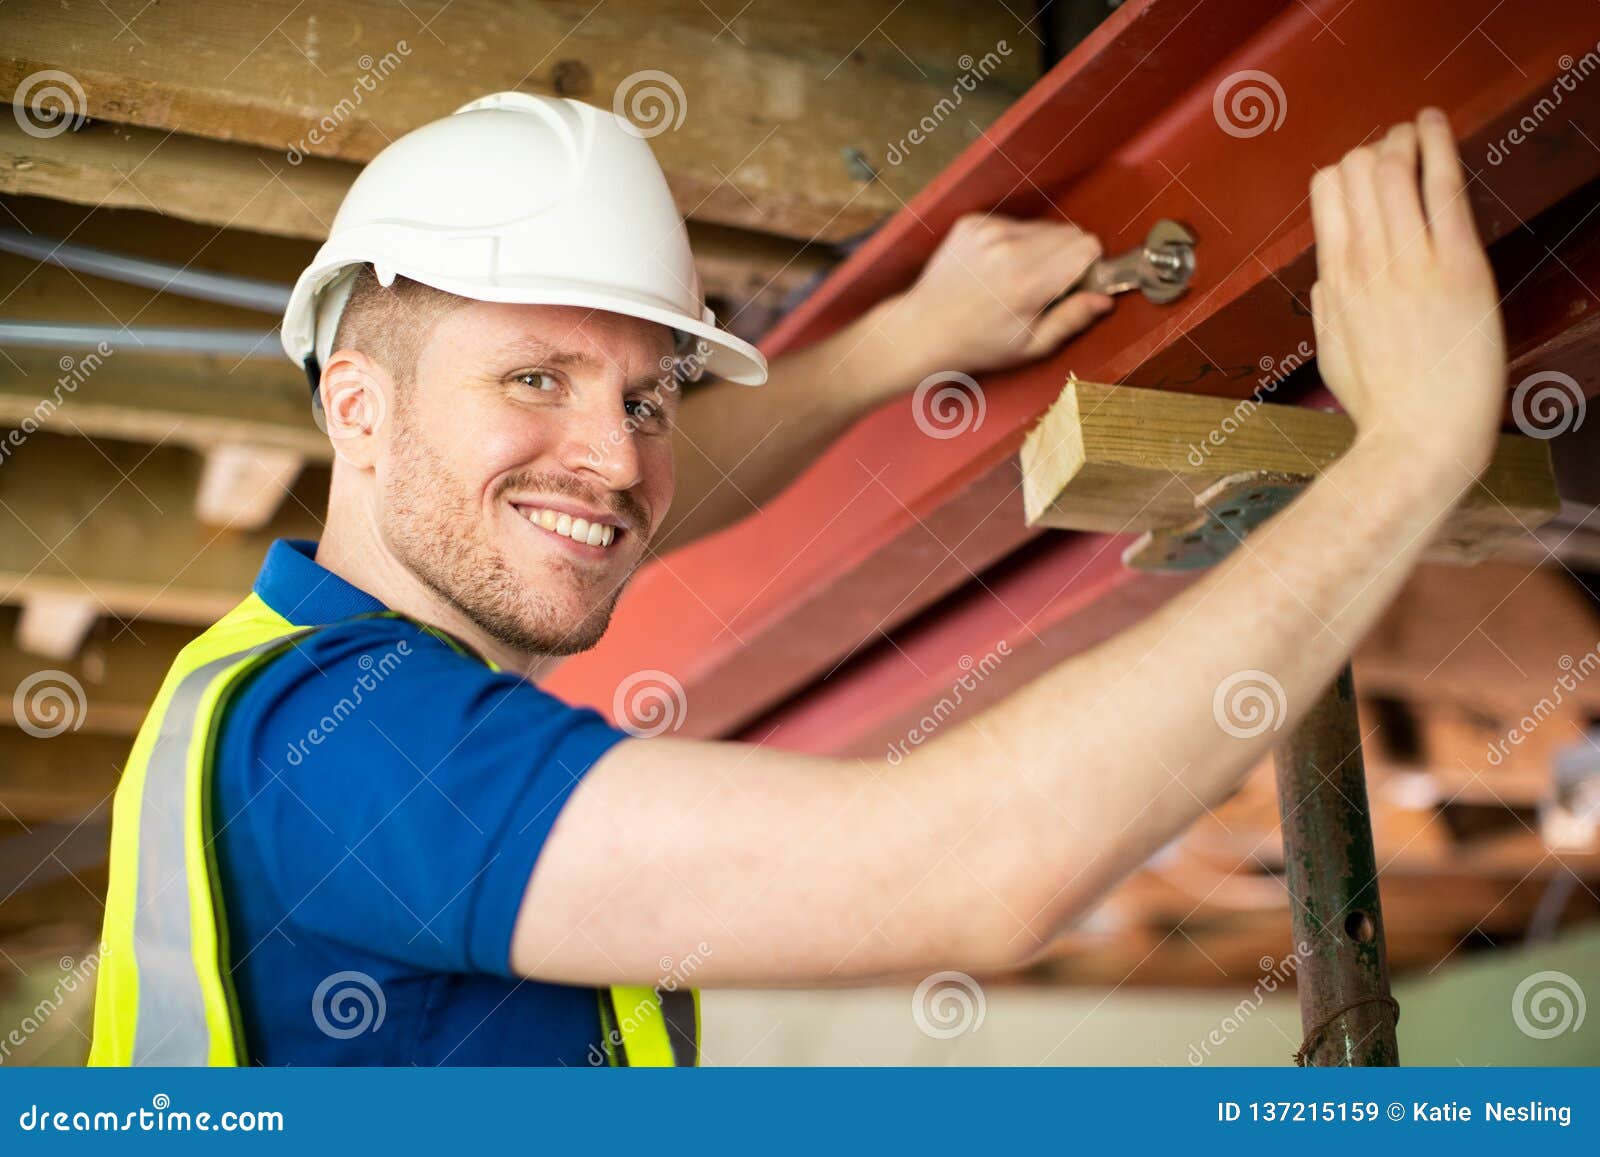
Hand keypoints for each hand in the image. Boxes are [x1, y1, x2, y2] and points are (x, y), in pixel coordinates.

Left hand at [884, 213, 1114, 376]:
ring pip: (1044, 226)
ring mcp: (988, 232)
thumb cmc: (976, 343)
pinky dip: (1014, 242)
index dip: (1088, 266)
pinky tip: (995, 269)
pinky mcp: (973, 223)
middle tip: (1045, 287)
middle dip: (1068, 257)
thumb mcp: (1029, 346)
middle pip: (1070, 232)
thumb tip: (1105, 300)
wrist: (922, 328)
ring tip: (1016, 280)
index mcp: (1028, 283)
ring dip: (1041, 249)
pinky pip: (1015, 223)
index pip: (1087, 246)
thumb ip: (1072, 320)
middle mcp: (1009, 249)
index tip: (1075, 286)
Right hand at [1309, 108, 1504, 468]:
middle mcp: (1367, 264)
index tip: (1363, 170)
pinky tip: (1436, 124)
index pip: (1327, 195)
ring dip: (1403, 140)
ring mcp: (1411, 262)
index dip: (1344, 171)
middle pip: (1356, 172)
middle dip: (1374, 149)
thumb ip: (1326, 306)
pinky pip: (1443, 189)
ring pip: (1393, 169)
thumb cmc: (1382, 407)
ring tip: (1417, 131)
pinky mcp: (1458, 266)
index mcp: (1336, 282)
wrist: (1419, 438)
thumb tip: (1325, 276)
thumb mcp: (1332, 353)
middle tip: (1395, 148)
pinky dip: (1439, 145)